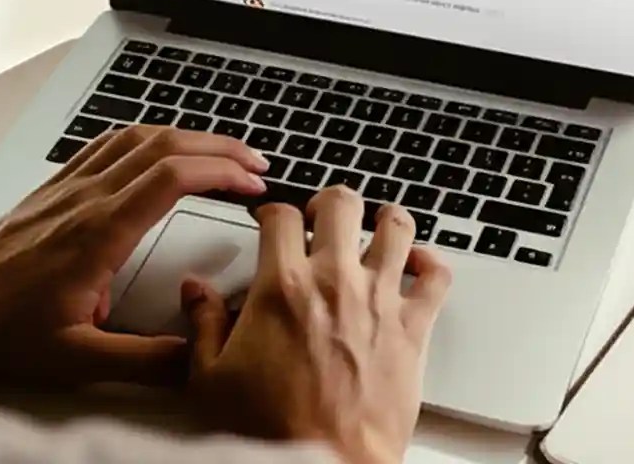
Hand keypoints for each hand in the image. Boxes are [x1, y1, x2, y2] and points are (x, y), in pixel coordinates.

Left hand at [0, 126, 269, 385]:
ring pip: (138, 136)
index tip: (255, 183)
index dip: (222, 171)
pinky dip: (148, 136)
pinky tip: (165, 146)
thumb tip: (199, 358)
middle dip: (220, 147)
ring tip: (224, 152)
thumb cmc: (7, 332)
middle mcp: (88, 198)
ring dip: (188, 136)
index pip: (172, 177)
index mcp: (100, 233)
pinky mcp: (57, 186)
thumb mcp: (78, 360)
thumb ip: (144, 359)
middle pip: (164, 145)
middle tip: (258, 162)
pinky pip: (108, 143)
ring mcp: (70, 186)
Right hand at [182, 186, 451, 463]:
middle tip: (324, 216)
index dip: (274, 212)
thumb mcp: (211, 379)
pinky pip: (437, 277)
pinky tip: (419, 264)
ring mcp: (380, 300)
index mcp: (283, 287)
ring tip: (378, 222)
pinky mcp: (414, 327)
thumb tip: (196, 292)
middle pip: (341, 204)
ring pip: (396, 226)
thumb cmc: (272, 430)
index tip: (273, 221)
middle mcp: (335, 282)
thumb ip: (203, 325)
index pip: (281, 217)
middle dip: (330, 202)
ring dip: (386, 219)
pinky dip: (431, 263)